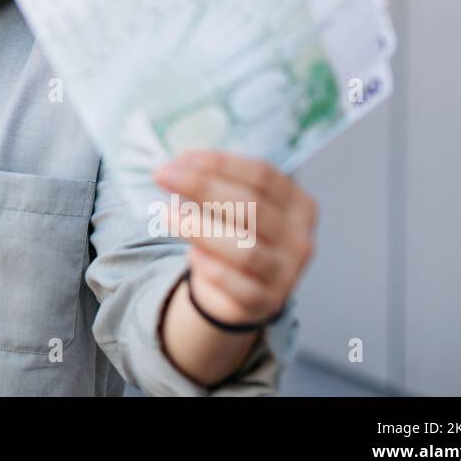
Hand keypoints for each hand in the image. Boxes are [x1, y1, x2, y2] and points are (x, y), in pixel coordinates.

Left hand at [153, 151, 316, 326]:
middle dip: (201, 186)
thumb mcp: (233, 207)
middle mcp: (298, 238)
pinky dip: (212, 270)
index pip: (262, 175)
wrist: (240, 294)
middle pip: (252, 206)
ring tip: (166, 215)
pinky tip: (192, 257)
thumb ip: (215, 186)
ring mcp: (286, 273)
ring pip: (245, 250)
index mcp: (297, 204)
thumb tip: (177, 168)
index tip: (179, 159)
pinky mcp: (266, 302)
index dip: (219, 164)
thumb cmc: (234, 236)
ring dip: (200, 228)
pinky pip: (238, 286)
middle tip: (162, 176)